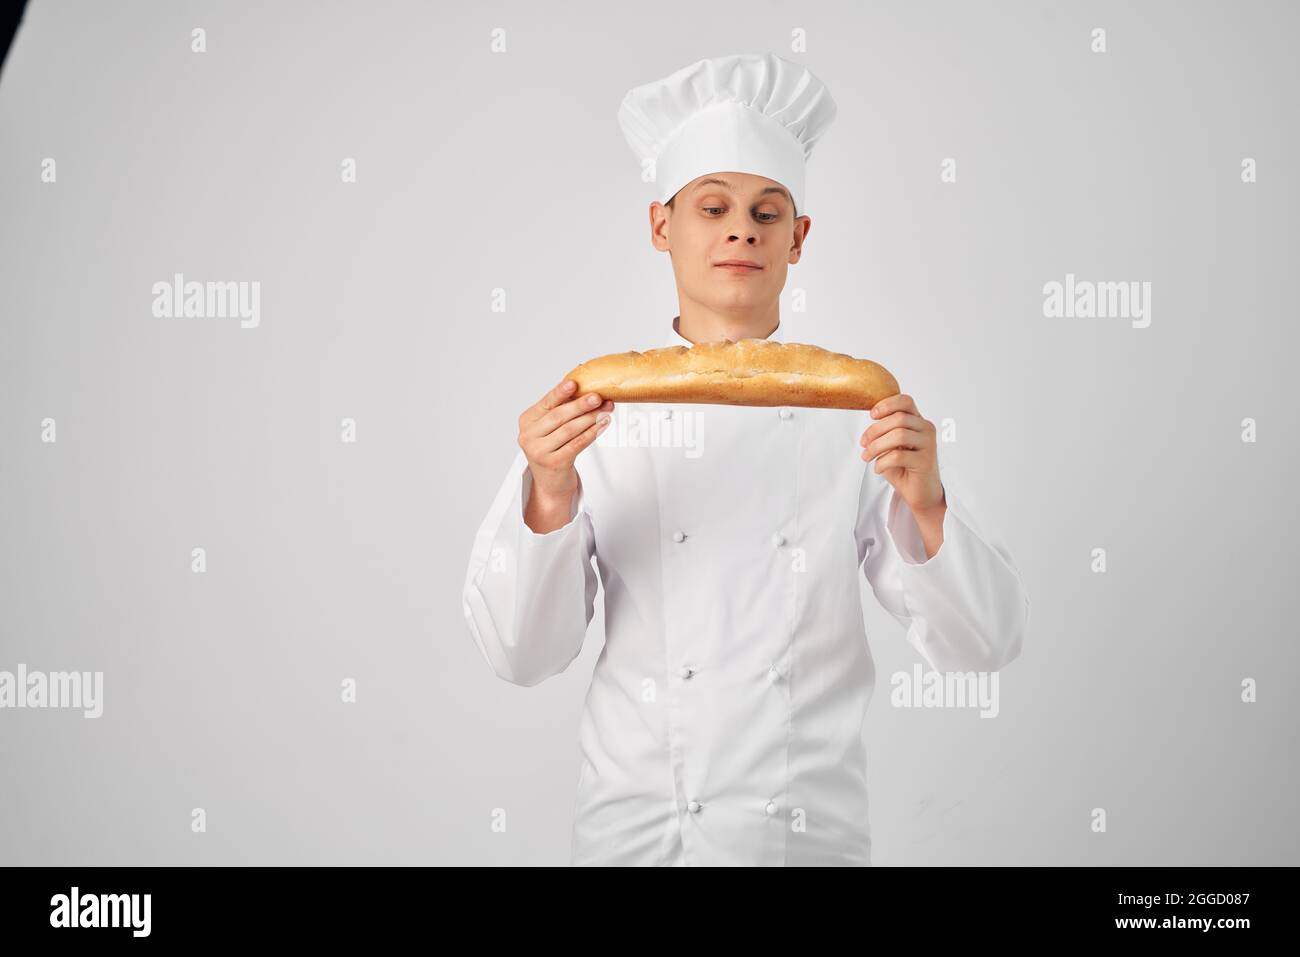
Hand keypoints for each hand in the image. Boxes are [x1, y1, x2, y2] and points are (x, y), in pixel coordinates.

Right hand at [518, 379, 614, 506]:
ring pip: (569, 430)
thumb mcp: (551, 428)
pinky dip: (592, 433)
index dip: (560, 392)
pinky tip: (603, 424)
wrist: (550, 483)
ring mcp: (539, 451)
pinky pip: (577, 444)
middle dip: (581, 405)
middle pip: (558, 416)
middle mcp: (528, 436)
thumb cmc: (553, 449)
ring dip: (590, 418)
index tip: (574, 383)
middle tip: (598, 397)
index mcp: (527, 421)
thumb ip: (561, 409)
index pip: (546, 403)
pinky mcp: (553, 463)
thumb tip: (585, 387)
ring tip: (606, 409)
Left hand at [860, 393, 944, 516]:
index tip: (871, 415)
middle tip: (863, 444)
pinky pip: (898, 456)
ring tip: (867, 457)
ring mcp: (928, 444)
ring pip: (899, 435)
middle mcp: (926, 429)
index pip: (905, 401)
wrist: (921, 493)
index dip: (886, 404)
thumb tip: (871, 424)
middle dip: (875, 430)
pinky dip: (882, 462)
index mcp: (918, 421)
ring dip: (876, 446)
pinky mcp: (926, 461)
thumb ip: (885, 432)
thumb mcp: (891, 446)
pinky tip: (878, 469)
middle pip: (898, 418)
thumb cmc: (904, 467)